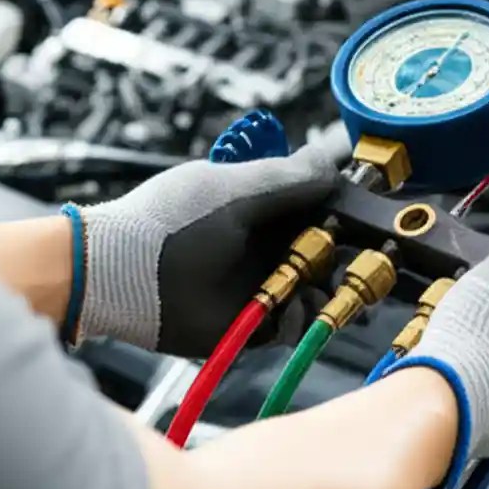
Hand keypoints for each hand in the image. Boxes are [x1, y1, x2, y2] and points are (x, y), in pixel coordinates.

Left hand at [75, 139, 342, 356]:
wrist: (122, 276)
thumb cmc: (171, 221)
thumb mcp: (232, 189)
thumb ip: (287, 177)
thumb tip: (333, 164)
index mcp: (263, 203)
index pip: (320, 204)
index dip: (344, 211)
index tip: (365, 217)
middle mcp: (267, 243)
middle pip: (328, 250)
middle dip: (346, 257)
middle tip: (356, 261)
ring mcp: (262, 283)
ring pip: (318, 289)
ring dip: (326, 290)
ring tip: (317, 290)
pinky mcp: (253, 322)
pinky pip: (295, 324)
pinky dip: (298, 320)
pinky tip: (284, 312)